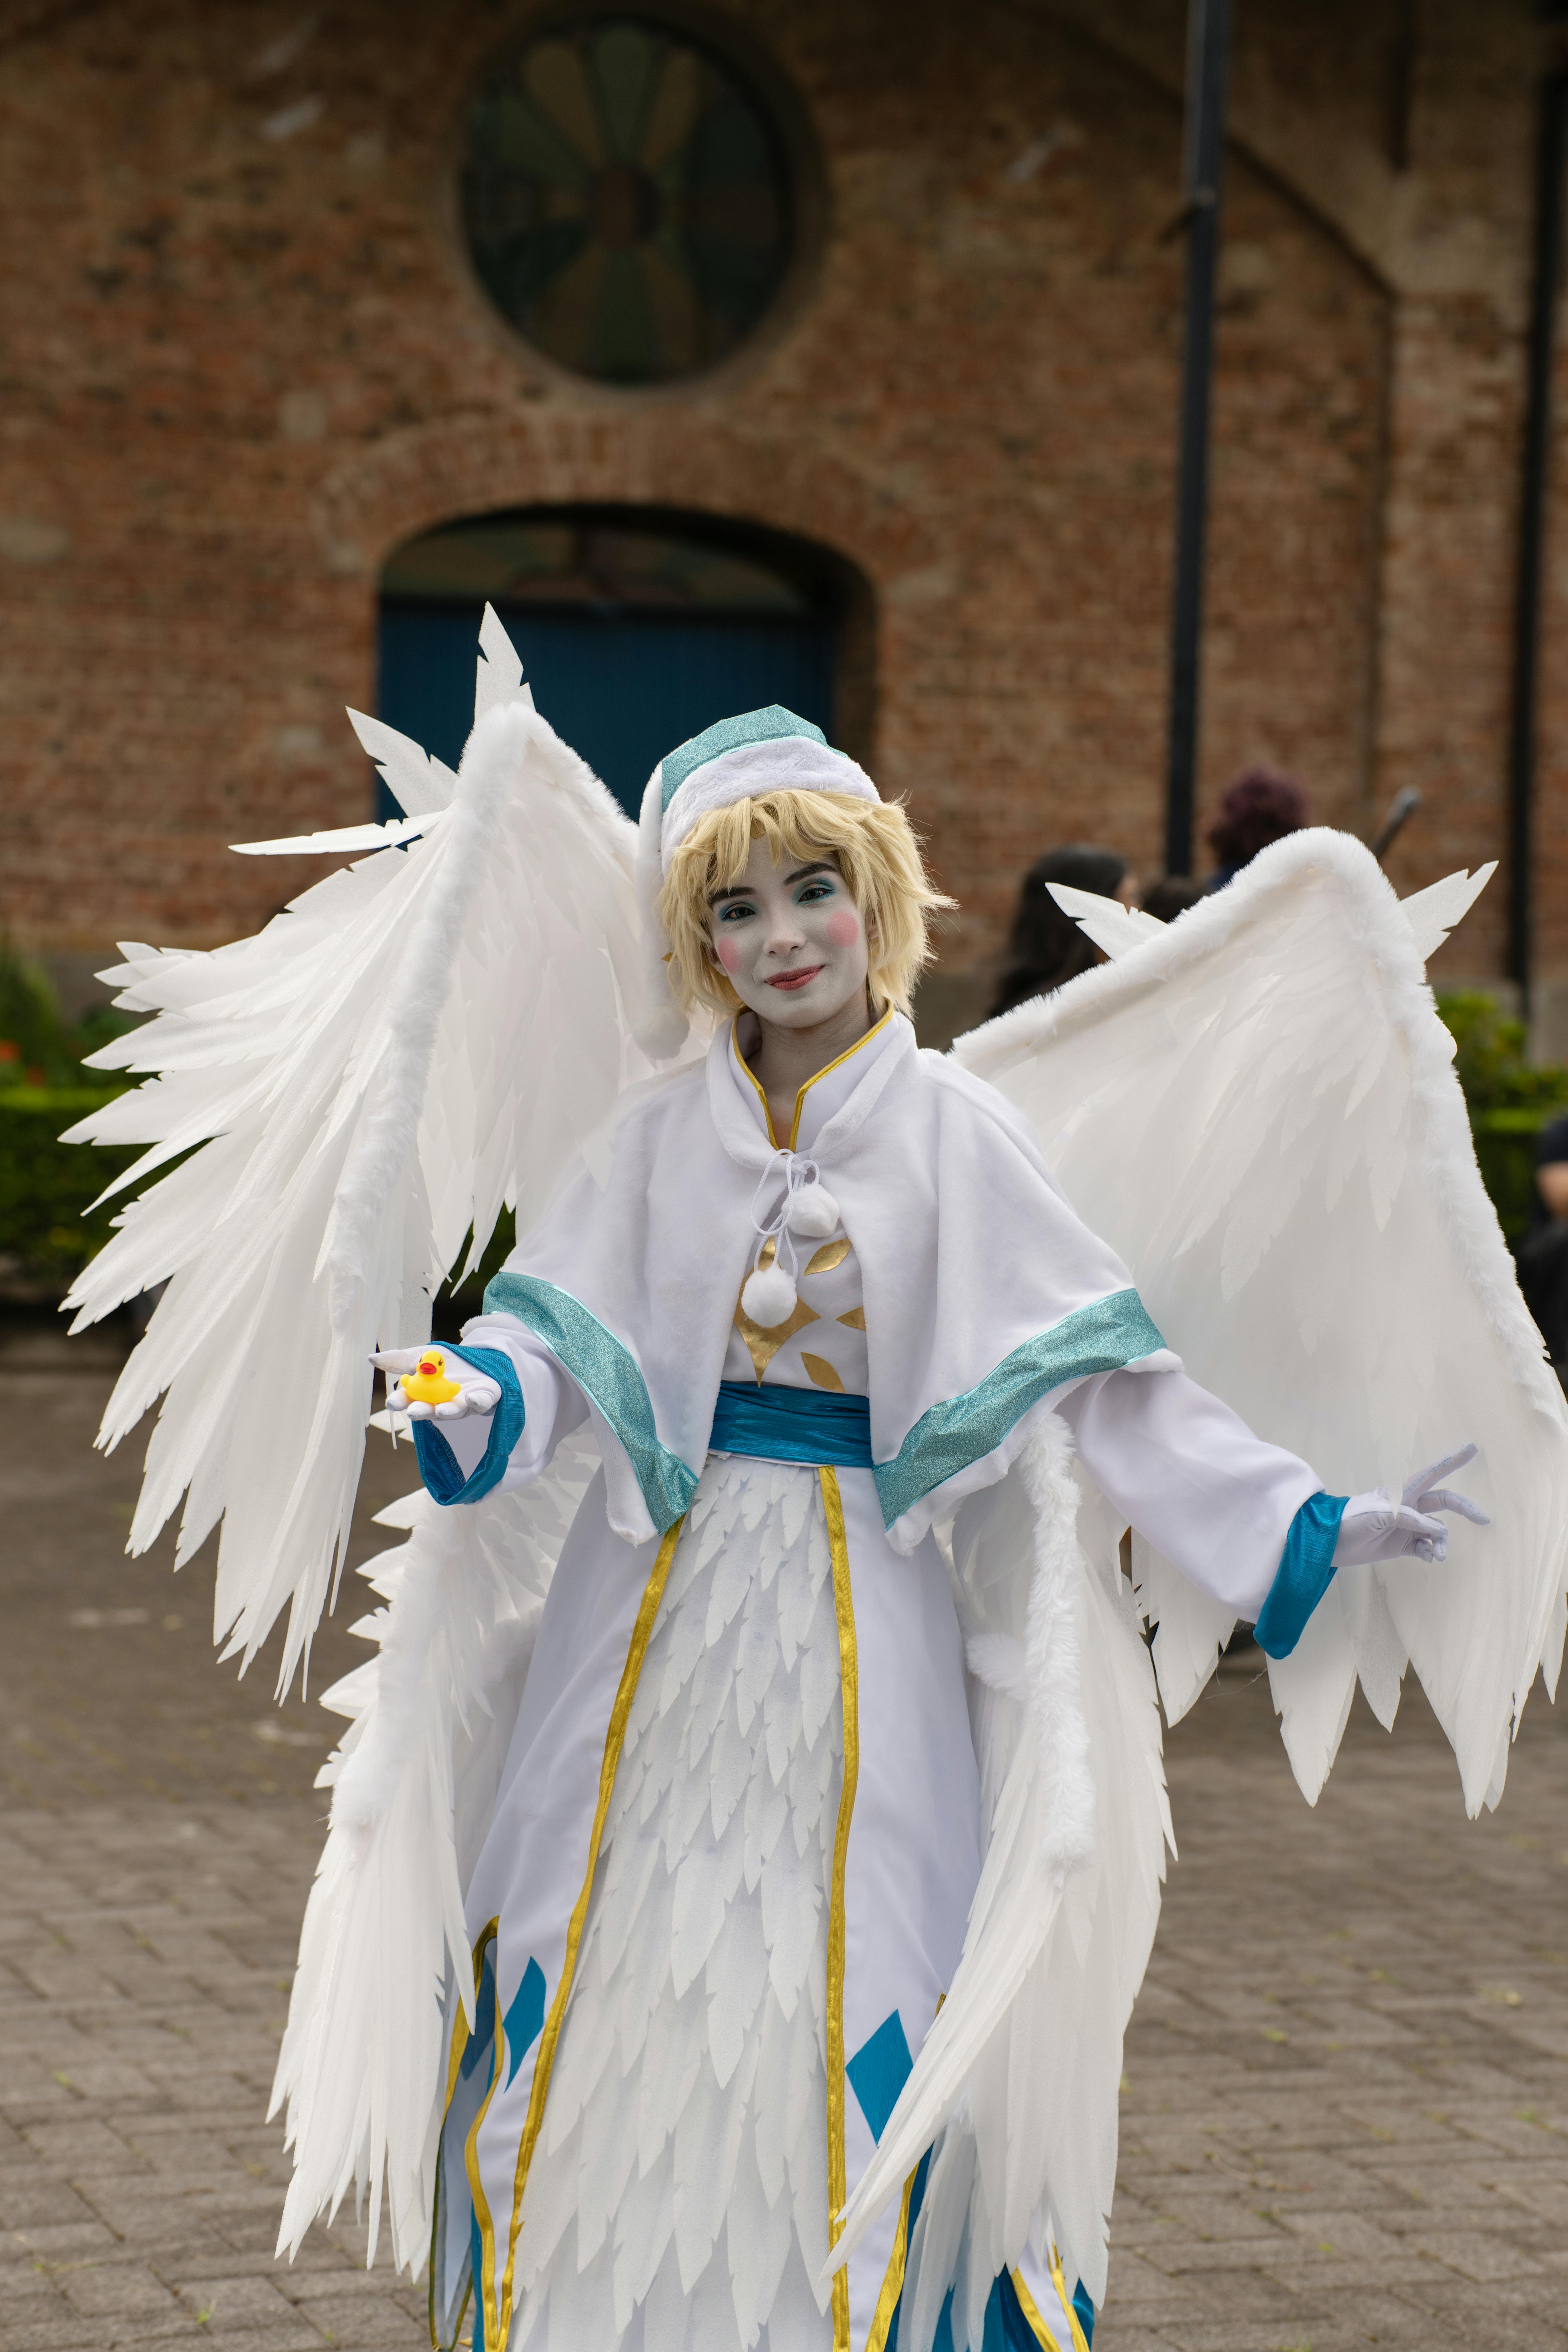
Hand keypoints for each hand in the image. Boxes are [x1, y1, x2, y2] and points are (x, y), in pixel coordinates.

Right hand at [371, 1347, 501, 1422]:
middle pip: (429, 1410)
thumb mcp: (421, 1356)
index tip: (393, 1403)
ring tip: (441, 1410)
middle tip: (413, 1412)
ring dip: (447, 1411)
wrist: (477, 1358)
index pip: (408, 1400)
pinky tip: (471, 1398)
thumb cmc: (445, 1362)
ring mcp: (462, 1403)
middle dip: (421, 1411)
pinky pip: (481, 1403)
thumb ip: (399, 1360)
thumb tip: (371, 1358)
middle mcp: (440, 1404)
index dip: (400, 1402)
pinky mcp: (483, 1399)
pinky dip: (477, 1401)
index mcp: (422, 1395)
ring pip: (454, 1411)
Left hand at [1332, 1445, 1489, 1567]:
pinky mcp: (1402, 1545)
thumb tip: (1438, 1531)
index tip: (1472, 1448)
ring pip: (1437, 1531)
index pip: (1433, 1472)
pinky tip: (1430, 1558)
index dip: (1452, 1461)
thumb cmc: (1351, 1519)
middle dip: (1464, 1509)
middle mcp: (1409, 1507)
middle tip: (1484, 1520)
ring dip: (1443, 1542)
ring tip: (1439, 1555)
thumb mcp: (1380, 1514)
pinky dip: (1432, 1553)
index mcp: (1402, 1491)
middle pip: (1444, 1503)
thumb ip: (1410, 1519)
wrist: (1330, 1542)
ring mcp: (1406, 1527)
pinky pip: (1426, 1548)